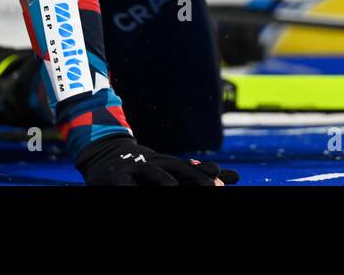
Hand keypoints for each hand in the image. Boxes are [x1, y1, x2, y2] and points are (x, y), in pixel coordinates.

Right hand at [75, 134, 238, 186]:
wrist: (107, 152)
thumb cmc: (145, 166)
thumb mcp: (171, 168)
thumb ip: (200, 173)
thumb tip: (236, 177)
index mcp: (170, 163)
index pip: (192, 169)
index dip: (206, 175)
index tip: (224, 181)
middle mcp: (156, 164)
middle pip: (178, 170)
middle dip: (195, 178)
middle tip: (212, 188)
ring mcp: (137, 168)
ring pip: (153, 174)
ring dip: (164, 181)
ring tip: (173, 189)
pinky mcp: (117, 176)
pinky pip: (124, 184)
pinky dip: (130, 188)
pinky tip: (134, 192)